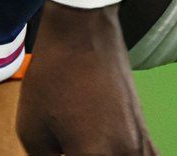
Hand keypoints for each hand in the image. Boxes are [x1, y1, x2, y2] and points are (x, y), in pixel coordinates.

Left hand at [15, 2, 155, 155]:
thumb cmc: (55, 74)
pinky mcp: (145, 132)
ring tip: (84, 148)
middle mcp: (125, 152)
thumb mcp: (31, 129)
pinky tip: (111, 152)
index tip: (56, 153)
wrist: (83, 33)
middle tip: (66, 148)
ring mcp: (141, 143)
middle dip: (79, 155)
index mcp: (95, 155)